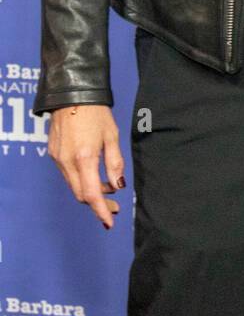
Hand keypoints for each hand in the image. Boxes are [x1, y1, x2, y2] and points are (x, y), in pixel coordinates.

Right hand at [47, 104, 125, 229]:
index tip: (110, 221)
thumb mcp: (112, 136)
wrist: (71, 94)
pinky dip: (80, 180)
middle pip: (81, 194)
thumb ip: (115, 163)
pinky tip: (93, 174)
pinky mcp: (53, 154)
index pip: (92, 194)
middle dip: (98, 203)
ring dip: (90, 191)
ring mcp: (58, 158)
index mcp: (85, 158)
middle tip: (114, 206)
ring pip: (73, 186)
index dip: (101, 210)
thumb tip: (118, 185)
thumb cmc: (96, 113)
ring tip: (108, 188)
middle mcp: (67, 162)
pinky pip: (67, 174)